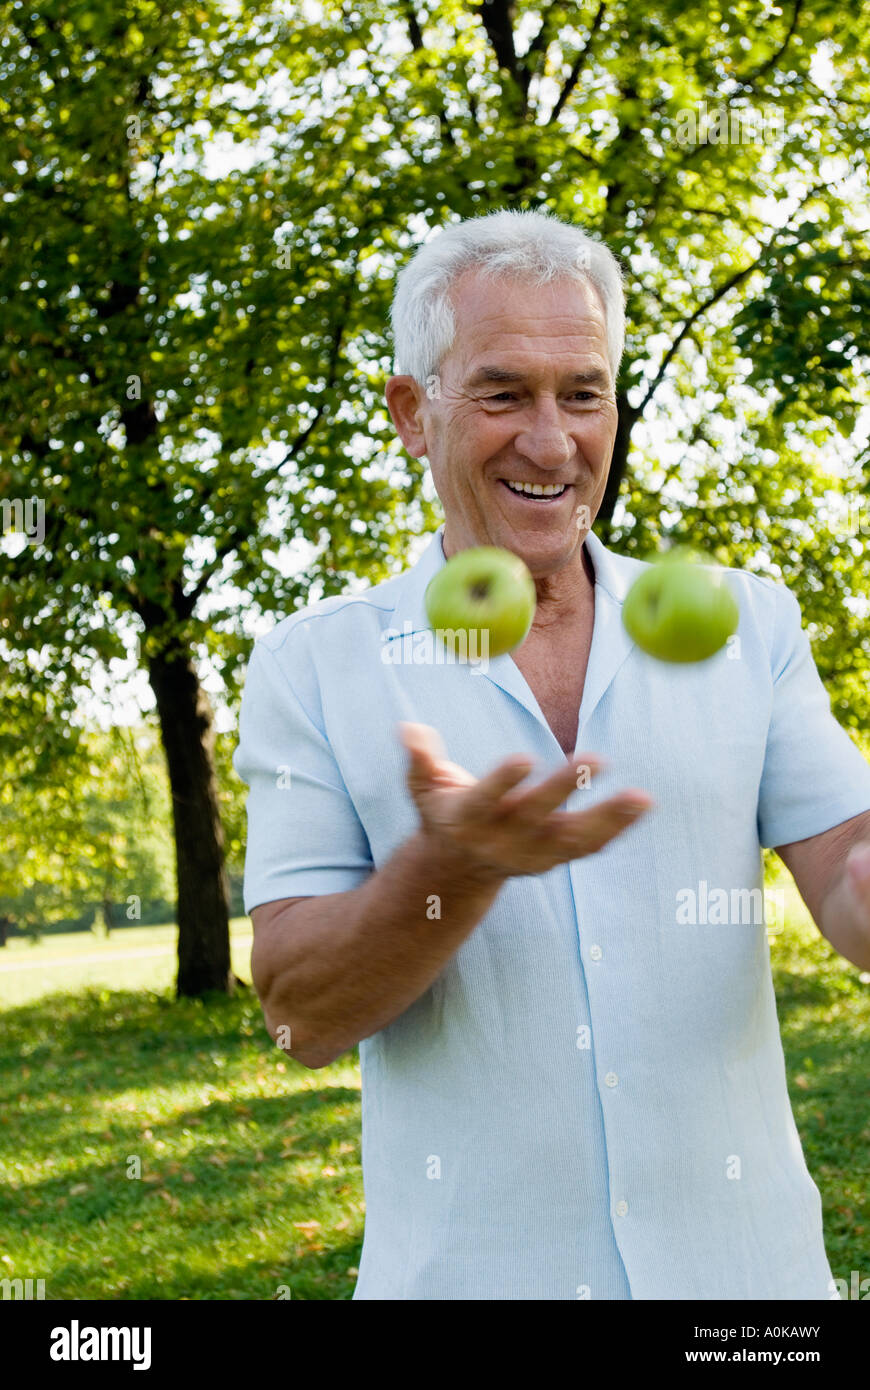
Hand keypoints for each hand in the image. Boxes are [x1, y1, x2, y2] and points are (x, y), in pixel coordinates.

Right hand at [398, 722, 653, 880]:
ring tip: (642, 798)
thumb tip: (408, 727)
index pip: (486, 799)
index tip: (524, 759)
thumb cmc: (443, 811)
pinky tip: (641, 807)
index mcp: (468, 817)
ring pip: (573, 839)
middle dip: (567, 788)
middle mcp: (501, 839)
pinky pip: (587, 848)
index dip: (503, 781)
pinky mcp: (552, 859)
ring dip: (608, 819)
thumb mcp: (423, 787)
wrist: (456, 869)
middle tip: (597, 759)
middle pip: (538, 814)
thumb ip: (420, 758)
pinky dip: (615, 830)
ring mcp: (530, 853)